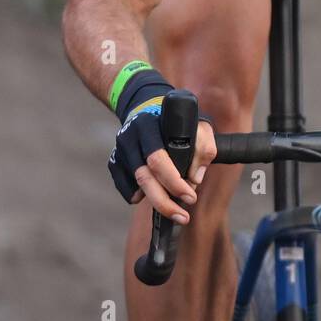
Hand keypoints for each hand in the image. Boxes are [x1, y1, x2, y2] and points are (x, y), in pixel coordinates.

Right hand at [109, 102, 216, 221]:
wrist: (145, 103)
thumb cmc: (176, 119)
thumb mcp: (198, 125)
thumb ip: (204, 148)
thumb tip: (195, 178)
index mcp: (149, 125)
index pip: (158, 159)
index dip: (174, 182)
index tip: (191, 196)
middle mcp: (130, 136)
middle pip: (144, 176)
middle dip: (164, 201)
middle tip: (183, 216)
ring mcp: (120, 148)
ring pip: (134, 182)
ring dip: (154, 201)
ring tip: (173, 212)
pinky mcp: (115, 158)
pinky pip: (121, 182)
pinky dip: (133, 194)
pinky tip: (146, 198)